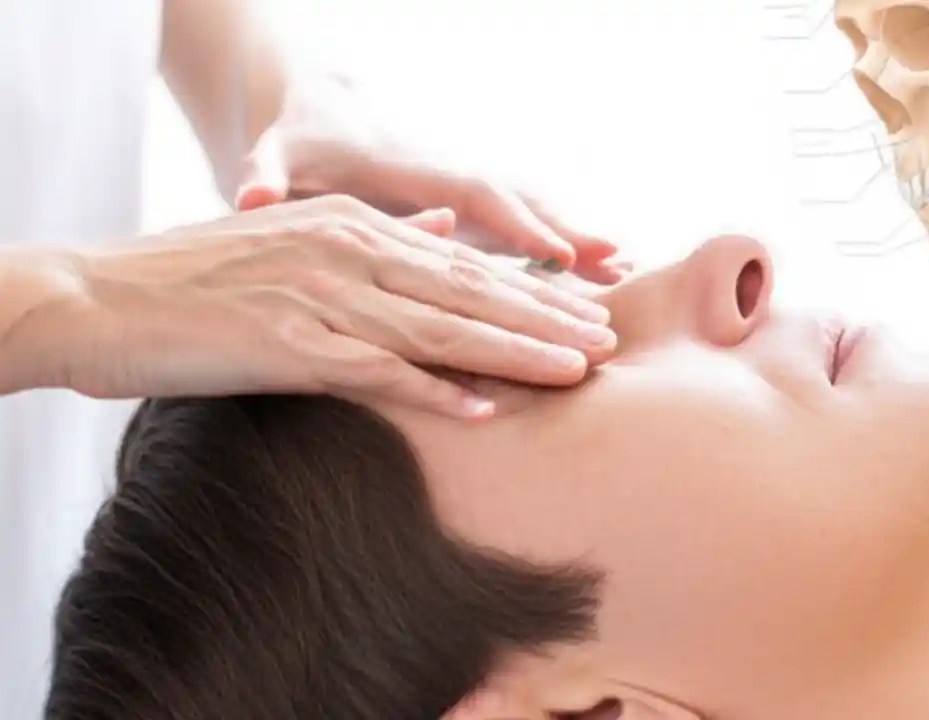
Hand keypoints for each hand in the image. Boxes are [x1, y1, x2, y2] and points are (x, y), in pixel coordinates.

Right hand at [22, 196, 616, 417]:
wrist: (97, 297)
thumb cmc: (197, 279)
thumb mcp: (297, 239)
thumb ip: (377, 236)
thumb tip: (443, 231)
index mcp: (353, 227)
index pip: (463, 264)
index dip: (531, 290)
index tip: (585, 313)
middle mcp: (347, 253)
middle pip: (467, 291)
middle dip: (543, 317)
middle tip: (607, 341)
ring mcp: (320, 297)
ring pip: (438, 327)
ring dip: (513, 351)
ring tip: (576, 372)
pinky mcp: (287, 344)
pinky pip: (374, 371)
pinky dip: (431, 390)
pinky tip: (484, 409)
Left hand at [235, 75, 627, 284]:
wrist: (322, 108)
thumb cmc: (298, 142)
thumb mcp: (273, 157)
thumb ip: (264, 178)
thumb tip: (249, 200)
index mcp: (404, 166)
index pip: (469, 192)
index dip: (512, 222)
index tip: (555, 252)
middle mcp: (446, 174)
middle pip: (516, 202)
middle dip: (565, 233)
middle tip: (615, 264)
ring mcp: (464, 189)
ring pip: (530, 211)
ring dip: (574, 240)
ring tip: (622, 269)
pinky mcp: (472, 206)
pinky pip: (526, 224)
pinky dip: (562, 246)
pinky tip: (598, 270)